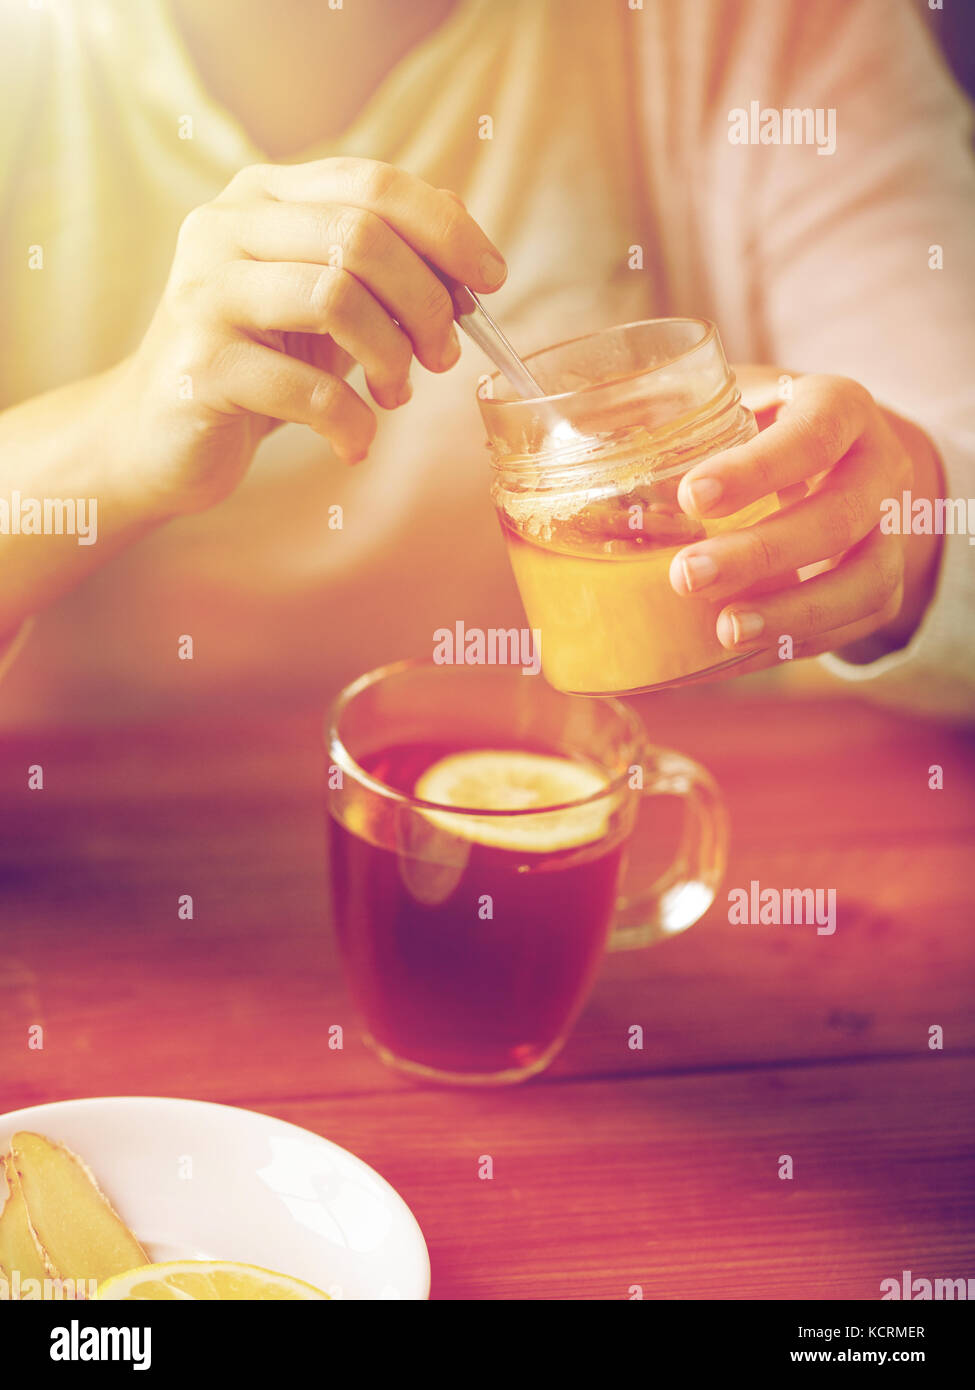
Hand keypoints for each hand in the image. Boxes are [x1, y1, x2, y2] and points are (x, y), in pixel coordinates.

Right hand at [121, 158, 505, 515]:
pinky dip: (350, 422)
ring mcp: (205, 294)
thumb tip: (464, 233)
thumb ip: (381, 260)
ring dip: (391, 359)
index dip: (446, 230)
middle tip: (441, 356)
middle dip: (426, 303)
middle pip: (362, 237)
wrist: (157, 434)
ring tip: (394, 397)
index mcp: (262, 196)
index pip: (373, 183)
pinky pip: (306, 388)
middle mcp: (226, 228)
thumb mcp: (323, 301)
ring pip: (337, 298)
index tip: (490, 281)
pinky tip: (355, 442)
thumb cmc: (257, 363)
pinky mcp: (199, 368)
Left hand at [668, 374, 944, 670]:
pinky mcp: (879, 589)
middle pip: (837, 517)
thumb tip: (563, 443)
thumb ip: (673, 416)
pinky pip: (846, 628)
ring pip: (860, 583)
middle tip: (686, 576)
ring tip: (722, 634)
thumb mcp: (732, 400)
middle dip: (762, 553)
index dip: (758, 469)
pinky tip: (729, 657)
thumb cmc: (763, 427)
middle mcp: (878, 468)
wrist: (846, 460)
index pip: (813, 432)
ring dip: (789, 614)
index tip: (692, 497)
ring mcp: (888, 534)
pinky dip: (787, 647)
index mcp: (839, 408)